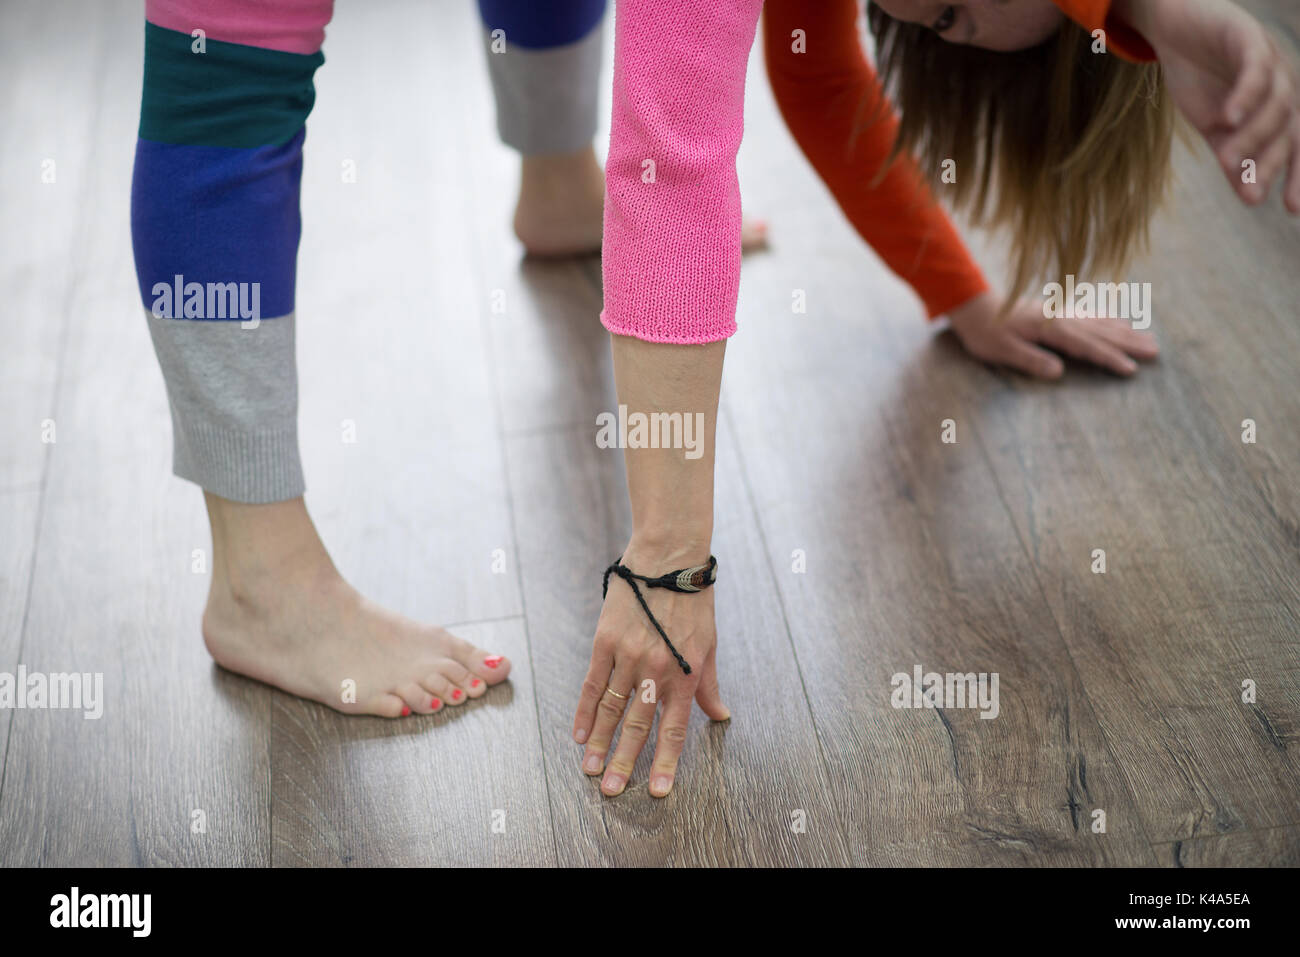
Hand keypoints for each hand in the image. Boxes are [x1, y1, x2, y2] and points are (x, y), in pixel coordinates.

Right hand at [573, 540, 729, 797]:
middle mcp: (657, 668)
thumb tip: (721, 716)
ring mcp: (629, 655)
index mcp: (685, 673)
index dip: (665, 761)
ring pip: (612, 708)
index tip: (656, 790)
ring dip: (599, 741)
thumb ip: (708, 686)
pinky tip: (578, 733)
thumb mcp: (709, 644)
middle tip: (611, 790)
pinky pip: (593, 682)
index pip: (674, 728)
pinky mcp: (605, 640)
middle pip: (638, 724)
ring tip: (589, 769)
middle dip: (625, 761)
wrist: (669, 556)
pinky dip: (585, 709)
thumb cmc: (693, 600)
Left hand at [947, 291, 1157, 378]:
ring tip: (1148, 338)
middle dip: (1129, 343)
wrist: (973, 304)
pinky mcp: (1056, 311)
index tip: (1131, 370)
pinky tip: (1119, 320)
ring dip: (1124, 331)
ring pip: (1099, 322)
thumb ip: (1030, 360)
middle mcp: (1060, 318)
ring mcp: (1060, 313)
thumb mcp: (1002, 351)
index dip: (1109, 359)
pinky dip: (1107, 318)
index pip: (1086, 346)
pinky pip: (1089, 314)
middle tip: (1156, 351)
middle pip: (1101, 332)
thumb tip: (1058, 372)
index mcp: (1050, 329)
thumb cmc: (985, 332)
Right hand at [1119, 0, 1299, 210]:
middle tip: (1257, 193)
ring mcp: (1269, 60)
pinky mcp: (1248, 38)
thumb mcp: (1214, 128)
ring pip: (1275, 104)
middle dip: (1279, 161)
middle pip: (1292, 127)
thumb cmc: (1198, 77)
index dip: (1299, 174)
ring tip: (1225, 161)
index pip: (1298, 143)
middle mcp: (1283, 83)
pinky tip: (1229, 119)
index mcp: (1279, 106)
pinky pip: (1255, 69)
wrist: (1174, 27)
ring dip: (1251, 136)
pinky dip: (1245, 95)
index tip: (1292, 209)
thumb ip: (1234, 158)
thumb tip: (1252, 198)